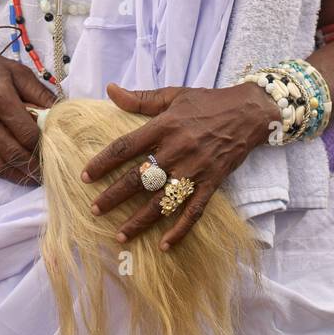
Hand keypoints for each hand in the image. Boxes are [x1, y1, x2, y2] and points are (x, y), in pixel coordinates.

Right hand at [0, 46, 55, 185]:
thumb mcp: (17, 72)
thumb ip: (39, 93)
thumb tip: (59, 112)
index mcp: (0, 99)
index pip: (26, 132)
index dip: (43, 143)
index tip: (55, 146)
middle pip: (14, 153)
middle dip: (34, 164)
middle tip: (50, 167)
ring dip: (18, 174)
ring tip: (34, 174)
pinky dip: (0, 173)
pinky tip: (13, 169)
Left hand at [82, 81, 276, 249]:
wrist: (248, 112)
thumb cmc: (206, 102)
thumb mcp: (173, 94)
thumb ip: (140, 98)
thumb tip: (110, 90)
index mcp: (165, 126)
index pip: (126, 146)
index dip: (104, 162)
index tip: (85, 176)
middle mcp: (177, 149)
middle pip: (140, 178)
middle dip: (114, 196)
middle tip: (94, 210)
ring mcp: (196, 169)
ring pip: (162, 200)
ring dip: (139, 220)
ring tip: (119, 235)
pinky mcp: (212, 183)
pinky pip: (194, 211)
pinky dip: (180, 230)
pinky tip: (165, 245)